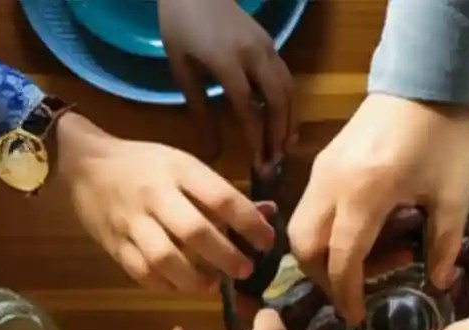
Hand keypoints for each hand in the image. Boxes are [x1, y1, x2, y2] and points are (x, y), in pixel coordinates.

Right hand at [56, 112, 274, 291]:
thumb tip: (268, 214)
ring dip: (194, 278)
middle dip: (227, 256)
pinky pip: (140, 272)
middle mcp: (155, 195)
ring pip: (165, 257)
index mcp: (178, 170)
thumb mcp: (185, 166)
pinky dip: (164, 284)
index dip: (250, 224)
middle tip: (246, 270)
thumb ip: (223, 193)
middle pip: (195, 231)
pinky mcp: (113, 243)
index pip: (222, 198)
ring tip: (213, 285)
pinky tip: (181, 286)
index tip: (268, 242)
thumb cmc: (145, 164)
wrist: (85, 164)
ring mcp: (130, 221)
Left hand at [159, 0, 294, 173]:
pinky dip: (288, 105)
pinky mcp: (272, 45)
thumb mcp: (181, 69)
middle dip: (279, 136)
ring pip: (289, 91)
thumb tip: (212, 150)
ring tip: (283, 149)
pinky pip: (287, 80)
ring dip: (289, 122)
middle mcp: (254, 55)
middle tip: (275, 163)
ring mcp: (267, 48)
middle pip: (277, 102)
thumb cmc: (180, 26)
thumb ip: (198, 110)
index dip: (256, 140)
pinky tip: (283, 123)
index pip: (248, 109)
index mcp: (226, 61)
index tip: (258, 165)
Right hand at [289, 95, 468, 322]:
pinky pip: (311, 208)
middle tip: (359, 293)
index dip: (348, 295)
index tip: (359, 319)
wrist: (425, 77)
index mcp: (365, 194)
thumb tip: (437, 283)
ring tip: (370, 262)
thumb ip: (444, 244)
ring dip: (323, 256)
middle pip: (305, 248)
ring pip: (300, 228)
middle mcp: (332, 184)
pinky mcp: (324, 162)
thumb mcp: (454, 194)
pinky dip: (327, 232)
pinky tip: (367, 233)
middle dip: (325, 279)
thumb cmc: (445, 134)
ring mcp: (322, 171)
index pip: (342, 260)